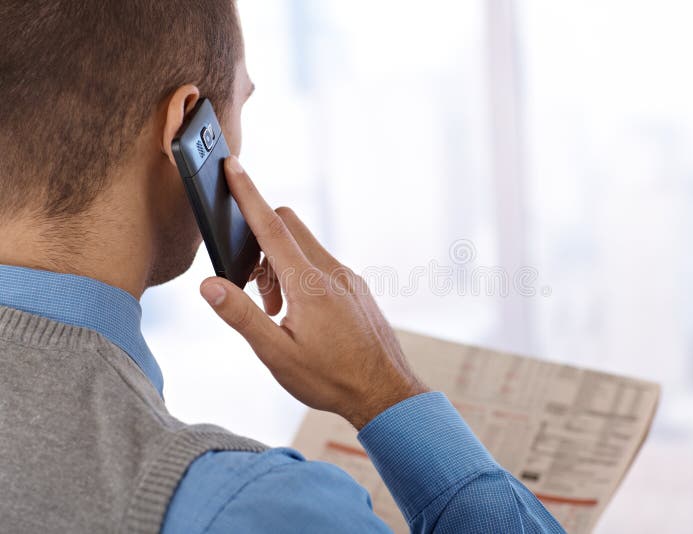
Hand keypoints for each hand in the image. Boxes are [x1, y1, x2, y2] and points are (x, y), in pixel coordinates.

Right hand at [199, 156, 428, 428]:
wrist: (385, 393)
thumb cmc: (331, 378)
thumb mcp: (277, 354)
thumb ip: (241, 316)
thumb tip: (210, 285)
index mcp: (308, 284)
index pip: (270, 227)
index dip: (247, 194)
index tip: (232, 165)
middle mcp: (331, 271)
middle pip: (288, 227)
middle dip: (260, 242)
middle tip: (254, 289)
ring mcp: (348, 277)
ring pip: (304, 249)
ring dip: (279, 267)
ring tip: (277, 314)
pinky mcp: (356, 288)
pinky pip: (322, 265)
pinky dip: (300, 277)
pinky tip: (302, 316)